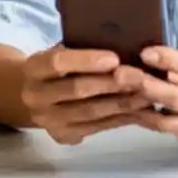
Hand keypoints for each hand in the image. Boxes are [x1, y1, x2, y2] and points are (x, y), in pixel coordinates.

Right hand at [20, 46, 152, 144]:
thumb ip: (79, 49)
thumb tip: (120, 41)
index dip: (86, 60)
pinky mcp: (64, 136)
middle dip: (111, 84)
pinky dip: (121, 118)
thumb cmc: (54, 66)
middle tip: (139, 76)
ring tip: (147, 93)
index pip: (57, 63)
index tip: (114, 57)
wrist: (30, 96)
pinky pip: (98, 127)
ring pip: (91, 112)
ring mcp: (49, 121)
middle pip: (77, 90)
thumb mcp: (57, 51)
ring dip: (122, 103)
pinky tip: (140, 109)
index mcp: (33, 69)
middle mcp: (36, 97)